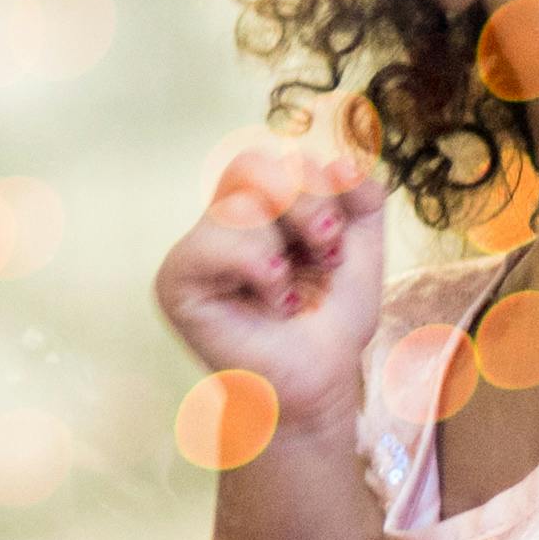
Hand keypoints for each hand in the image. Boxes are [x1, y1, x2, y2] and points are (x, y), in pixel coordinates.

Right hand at [150, 135, 389, 438]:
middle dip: (305, 203)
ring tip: (292, 288)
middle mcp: (223, 221)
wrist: (322, 381)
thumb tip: (345, 162)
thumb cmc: (331, 321)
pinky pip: (210, 244)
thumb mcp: (361, 248)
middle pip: (252, 165)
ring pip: (235, 203)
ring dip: (282, 244)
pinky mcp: (177, 280)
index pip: (277, 159)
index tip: (338, 240)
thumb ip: (361, 196)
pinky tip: (273, 302)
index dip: (319, 185)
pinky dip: (256, 268)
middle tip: (326, 250)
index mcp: (261, 208)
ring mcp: (197, 249)